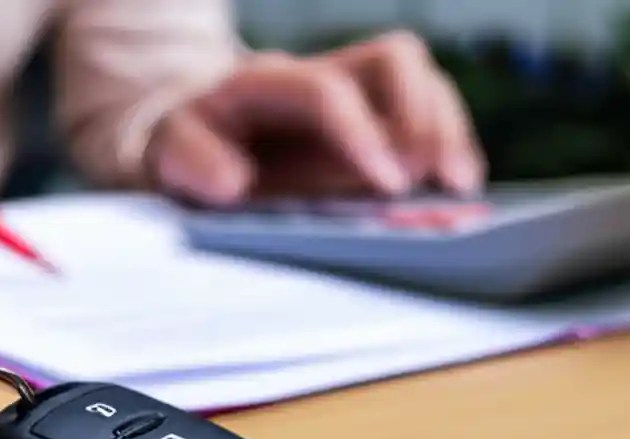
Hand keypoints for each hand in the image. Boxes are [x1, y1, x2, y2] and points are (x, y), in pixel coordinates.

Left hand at [148, 31, 484, 205]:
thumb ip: (191, 161)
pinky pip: (428, 115)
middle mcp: (320, 75)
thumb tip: (232, 183)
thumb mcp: (169, 154)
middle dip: (421, 116)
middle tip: (434, 178)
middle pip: (393, 60)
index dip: (362, 132)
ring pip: (422, 81)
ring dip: (448, 130)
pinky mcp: (376, 121)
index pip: (324, 90)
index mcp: (265, 83)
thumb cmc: (186, 149)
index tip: (388, 185)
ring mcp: (355, 95)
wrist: (194, 140)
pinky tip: (457, 187)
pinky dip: (449, 146)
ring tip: (459, 186)